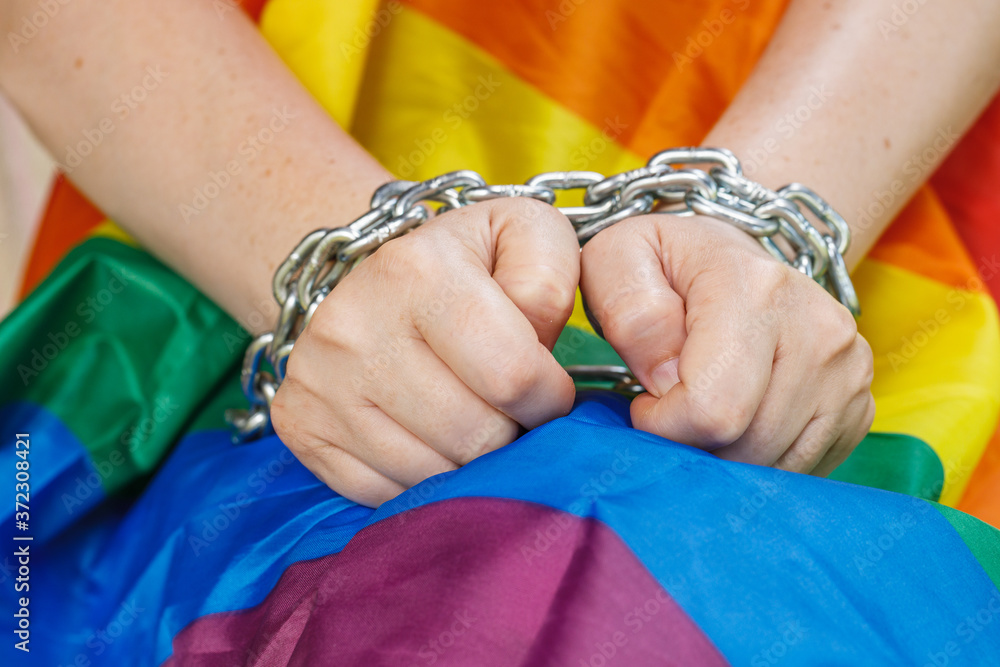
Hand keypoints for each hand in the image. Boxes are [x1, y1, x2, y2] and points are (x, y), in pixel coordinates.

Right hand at [271, 199, 578, 505]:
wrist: (372, 279)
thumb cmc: (466, 264)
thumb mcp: (522, 235)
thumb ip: (550, 280)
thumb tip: (538, 360)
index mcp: (416, 270)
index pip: (512, 376)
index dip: (548, 398)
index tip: (548, 391)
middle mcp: (353, 326)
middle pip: (475, 436)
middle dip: (511, 432)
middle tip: (509, 409)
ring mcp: (318, 381)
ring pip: (431, 475)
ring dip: (469, 462)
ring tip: (471, 420)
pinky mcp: (299, 425)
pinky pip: (384, 494)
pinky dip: (420, 479)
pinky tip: (428, 439)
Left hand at [580, 215, 874, 475]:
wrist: (729, 254)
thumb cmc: (665, 261)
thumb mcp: (620, 259)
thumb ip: (630, 313)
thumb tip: (667, 381)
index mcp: (757, 292)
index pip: (714, 410)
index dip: (664, 425)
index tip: (646, 399)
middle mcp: (820, 330)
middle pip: (749, 447)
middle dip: (694, 445)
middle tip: (671, 407)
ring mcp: (849, 370)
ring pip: (778, 467)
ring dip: (727, 458)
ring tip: (702, 410)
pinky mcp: (860, 403)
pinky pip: (804, 469)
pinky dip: (762, 462)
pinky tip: (739, 422)